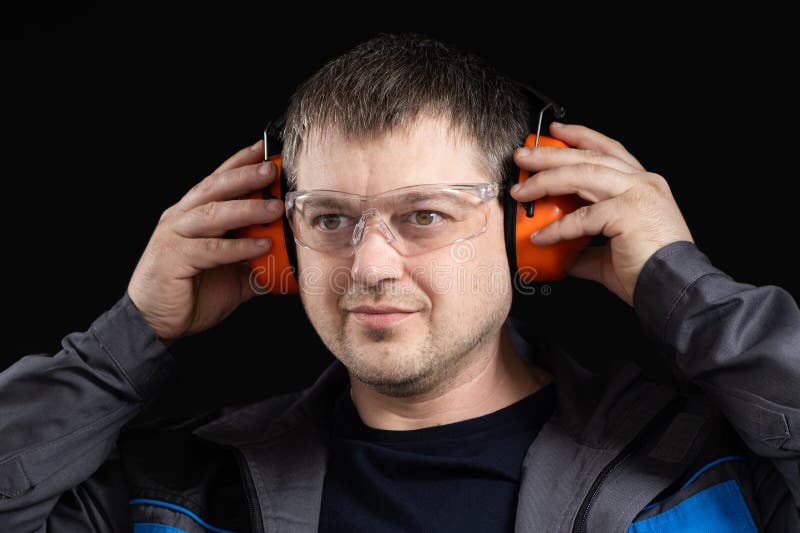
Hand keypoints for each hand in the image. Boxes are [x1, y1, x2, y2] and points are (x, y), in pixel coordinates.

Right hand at [127, 140, 281, 341]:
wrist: (154, 323)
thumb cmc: (189, 294)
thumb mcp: (231, 275)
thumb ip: (256, 262)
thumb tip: (290, 260)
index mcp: (191, 215)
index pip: (217, 181)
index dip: (239, 163)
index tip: (263, 149)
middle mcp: (180, 219)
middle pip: (215, 189)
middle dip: (245, 176)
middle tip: (271, 169)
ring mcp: (174, 237)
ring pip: (213, 214)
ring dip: (247, 208)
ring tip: (275, 207)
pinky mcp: (174, 260)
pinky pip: (211, 249)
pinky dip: (238, 247)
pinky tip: (261, 244)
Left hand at [511, 122, 692, 305]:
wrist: (674, 290)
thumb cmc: (648, 271)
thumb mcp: (612, 251)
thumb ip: (586, 244)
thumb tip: (560, 248)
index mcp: (643, 184)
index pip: (608, 150)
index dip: (580, 137)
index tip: (555, 132)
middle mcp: (642, 182)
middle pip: (589, 157)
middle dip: (551, 154)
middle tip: (524, 155)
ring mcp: (637, 194)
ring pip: (583, 174)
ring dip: (547, 179)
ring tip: (522, 189)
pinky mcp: (629, 213)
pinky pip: (582, 216)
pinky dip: (558, 227)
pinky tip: (541, 237)